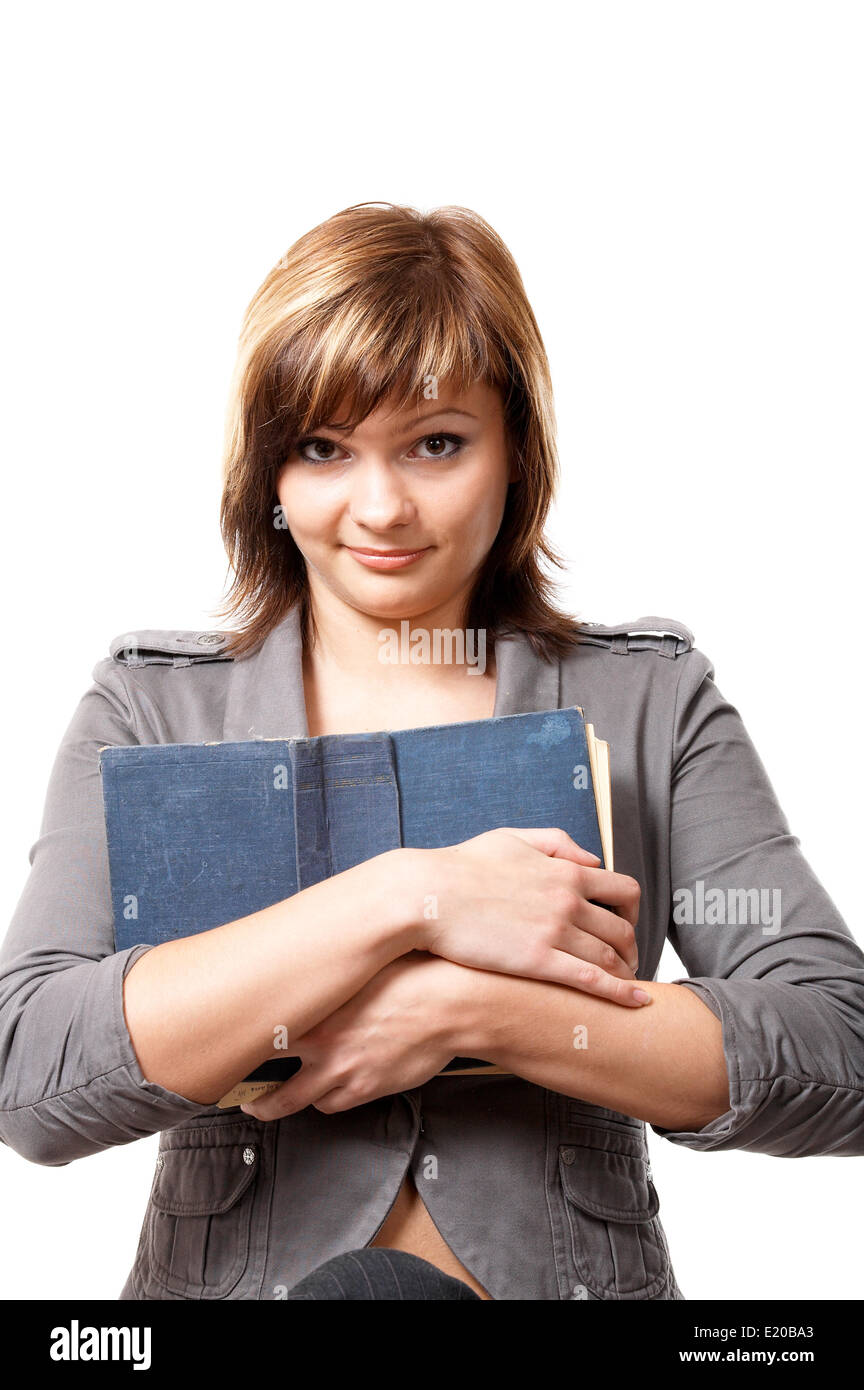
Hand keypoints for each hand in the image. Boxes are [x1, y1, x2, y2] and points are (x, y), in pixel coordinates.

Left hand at [239, 952, 473, 1119]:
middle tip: (234, 1096)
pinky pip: (331, 1105)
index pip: (263, 1034)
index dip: (241, 1043)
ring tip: (264, 1104)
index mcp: (317, 1012)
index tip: (228, 1046)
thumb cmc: (413, 978)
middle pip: (270, 1080)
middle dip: (249, 1095)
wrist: (449, 1007)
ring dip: (280, 1102)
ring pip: (295, 1101)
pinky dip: (323, 1101)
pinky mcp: (366, 1089)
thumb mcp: (362, 969)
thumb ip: (330, 979)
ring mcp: (343, 1072)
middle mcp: (324, 1046)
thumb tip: (310, 974)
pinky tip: (320, 1094)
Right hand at [403, 827, 647, 1005]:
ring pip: (612, 956)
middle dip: (632, 947)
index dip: (633, 911)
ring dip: (626, 972)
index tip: (627, 924)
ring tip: (626, 984)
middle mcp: (569, 900)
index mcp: (565, 870)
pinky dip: (621, 992)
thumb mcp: (513, 838)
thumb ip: (556, 843)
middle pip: (624, 928)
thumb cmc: (462, 867)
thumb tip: (590, 859)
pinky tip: (637, 1002)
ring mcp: (555, 932)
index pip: (625, 890)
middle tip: (627, 960)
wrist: (428, 894)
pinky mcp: (538, 961)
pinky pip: (592, 980)